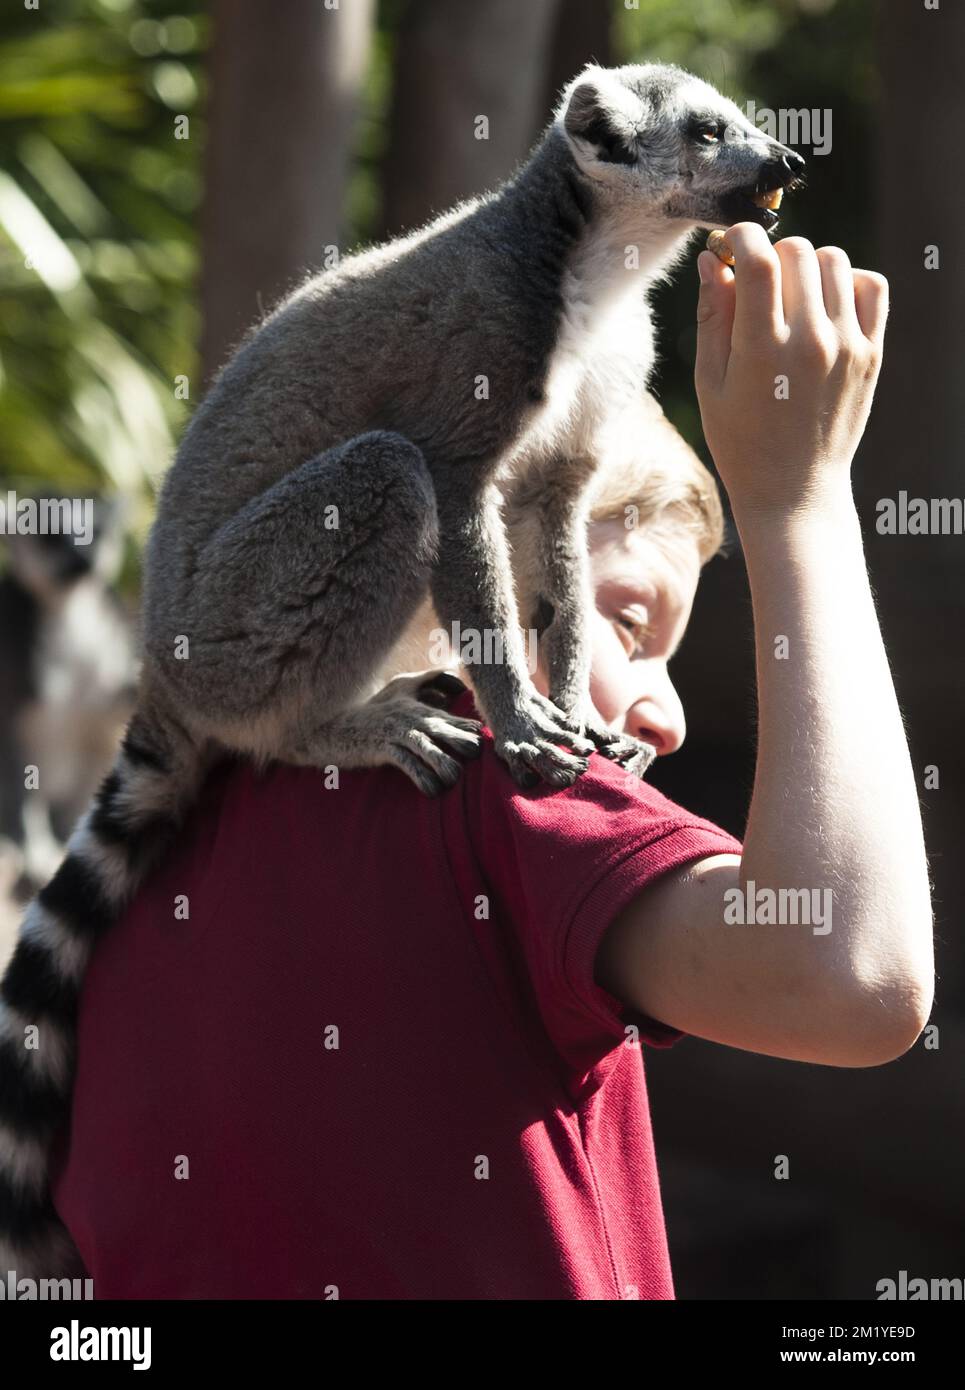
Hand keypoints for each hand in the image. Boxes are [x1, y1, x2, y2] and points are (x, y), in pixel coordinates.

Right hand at [694, 222, 888, 521]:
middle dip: (770, 255)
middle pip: (796, 251)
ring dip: (808, 267)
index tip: (729, 246)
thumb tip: (713, 259)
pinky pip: (871, 284)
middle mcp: (810, 341)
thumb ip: (712, 316)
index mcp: (762, 349)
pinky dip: (848, 282)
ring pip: (834, 260)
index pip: (758, 258)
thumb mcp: (712, 383)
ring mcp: (847, 345)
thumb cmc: (741, 441)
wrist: (794, 489)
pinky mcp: (871, 352)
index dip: (739, 238)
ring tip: (791, 299)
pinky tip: (825, 306)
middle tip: (757, 285)